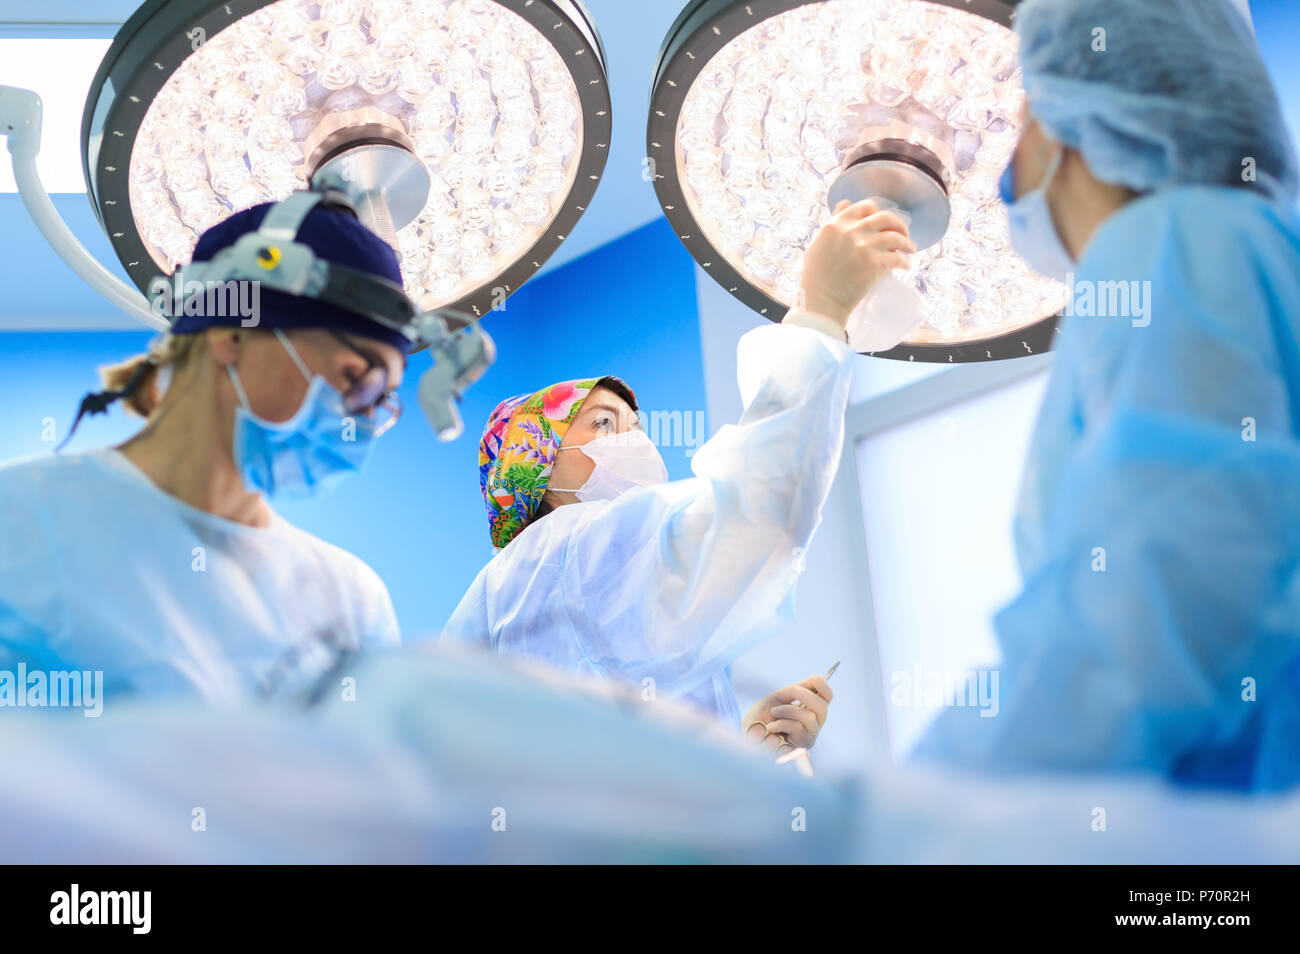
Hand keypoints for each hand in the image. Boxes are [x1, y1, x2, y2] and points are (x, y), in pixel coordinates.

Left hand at [742, 674, 833, 750]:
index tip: (815, 679)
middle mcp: (814, 723)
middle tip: (791, 691)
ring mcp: (809, 736)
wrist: (749, 734)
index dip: (824, 686)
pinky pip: (797, 728)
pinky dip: (781, 723)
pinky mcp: (801, 746)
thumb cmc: (762, 716)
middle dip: (805, 695)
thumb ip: (797, 690)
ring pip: (809, 717)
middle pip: (823, 707)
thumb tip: (817, 679)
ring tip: (774, 712)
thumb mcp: (779, 698)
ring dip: (787, 710)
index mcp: (810, 708)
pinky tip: (771, 727)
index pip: (827, 697)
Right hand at [798, 198, 915, 326]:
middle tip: (903, 234)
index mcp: (837, 224)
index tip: (882, 223)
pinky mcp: (876, 264)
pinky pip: (898, 258)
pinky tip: (905, 265)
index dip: (877, 213)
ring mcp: (866, 247)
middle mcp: (852, 231)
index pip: (865, 207)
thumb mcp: (818, 242)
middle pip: (885, 217)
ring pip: (896, 237)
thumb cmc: (816, 276)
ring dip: (907, 243)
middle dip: (898, 225)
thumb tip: (846, 204)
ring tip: (910, 249)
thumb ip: (833, 222)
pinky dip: (904, 262)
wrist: (821, 301)